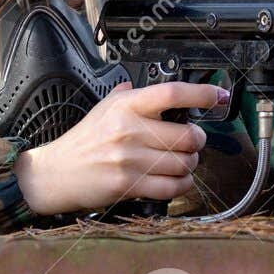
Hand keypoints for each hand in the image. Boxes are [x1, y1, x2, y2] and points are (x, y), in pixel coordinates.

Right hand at [13, 81, 226, 214]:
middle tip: (192, 142)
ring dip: (190, 165)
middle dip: (197, 141)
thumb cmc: (84, 140)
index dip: (201, 93)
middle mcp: (129, 130)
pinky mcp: (128, 185)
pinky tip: (176, 180)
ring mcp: (129, 159)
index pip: (172, 93)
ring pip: (184, 163)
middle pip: (188, 135)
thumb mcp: (103, 108)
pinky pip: (172, 187)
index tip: (217, 95)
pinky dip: (182, 185)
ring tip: (181, 162)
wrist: (56, 173)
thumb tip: (155, 86)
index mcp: (126, 106)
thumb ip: (129, 95)